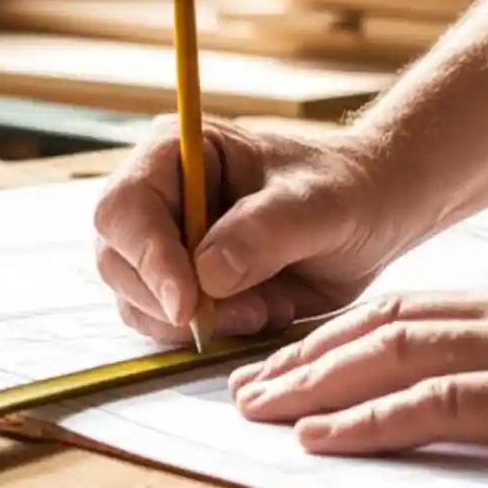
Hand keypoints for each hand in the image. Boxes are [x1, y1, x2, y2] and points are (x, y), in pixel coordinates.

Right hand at [93, 116, 410, 342]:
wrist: (370, 217)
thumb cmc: (347, 192)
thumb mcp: (319, 204)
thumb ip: (265, 231)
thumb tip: (207, 274)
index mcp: (178, 153)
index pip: (126, 206)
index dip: (148, 257)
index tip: (188, 303)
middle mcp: (160, 198)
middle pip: (117, 260)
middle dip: (174, 300)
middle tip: (249, 312)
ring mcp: (165, 245)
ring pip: (136, 301)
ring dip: (197, 323)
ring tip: (265, 309)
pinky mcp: (182, 287)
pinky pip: (167, 326)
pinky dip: (211, 334)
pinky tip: (263, 313)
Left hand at [227, 273, 487, 474]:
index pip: (410, 308)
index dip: (340, 333)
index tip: (292, 358)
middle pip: (383, 325)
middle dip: (306, 356)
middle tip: (247, 384)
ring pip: (395, 354)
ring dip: (317, 383)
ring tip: (260, 408)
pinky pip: (442, 401)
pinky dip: (374, 416)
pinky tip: (328, 432)